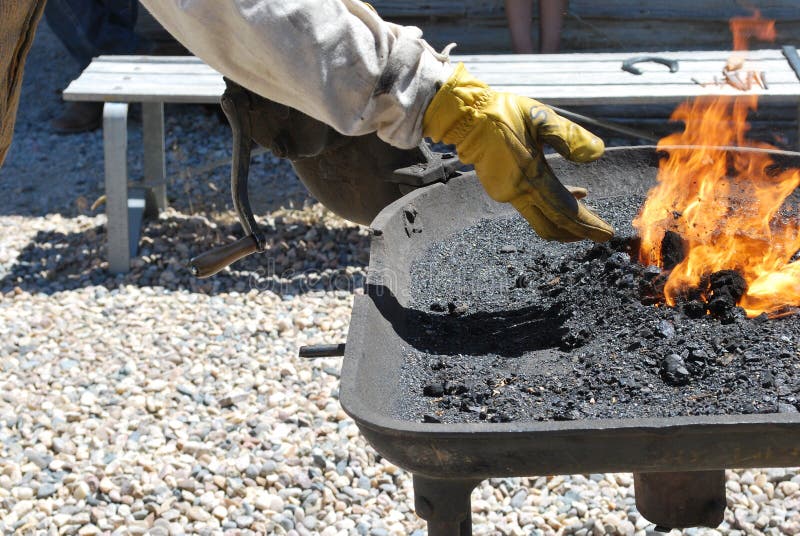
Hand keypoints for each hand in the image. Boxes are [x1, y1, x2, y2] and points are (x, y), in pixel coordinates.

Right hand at [423, 64, 613, 241]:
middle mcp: (517, 192)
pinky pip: (530, 207)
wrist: (465, 117)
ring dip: (564, 220)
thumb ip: (570, 136)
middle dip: (578, 233)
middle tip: (600, 234)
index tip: (608, 234)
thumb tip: (598, 153)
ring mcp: (506, 194)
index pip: (565, 211)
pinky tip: (568, 193)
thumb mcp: (541, 116)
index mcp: (530, 176)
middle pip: (552, 226)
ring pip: (540, 219)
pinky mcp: (500, 190)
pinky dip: (550, 207)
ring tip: (587, 212)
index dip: (588, 225)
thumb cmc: (504, 113)